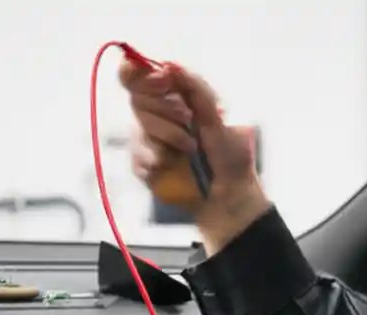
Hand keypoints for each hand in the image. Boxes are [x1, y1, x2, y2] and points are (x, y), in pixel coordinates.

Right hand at [121, 60, 270, 254]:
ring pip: (138, 128)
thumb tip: (171, 65)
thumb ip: (195, 89)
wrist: (226, 196)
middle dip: (164, 110)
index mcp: (175, 98)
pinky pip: (138, 155)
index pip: (142, 76)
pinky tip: (172, 166)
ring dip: (168, 136)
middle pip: (137, 98)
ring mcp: (147, 140)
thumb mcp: (218, 117)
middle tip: (188, 120)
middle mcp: (157, 115)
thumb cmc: (229, 156)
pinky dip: (156, 160)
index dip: (144, 76)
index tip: (162, 82)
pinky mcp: (142, 164)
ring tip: (191, 149)